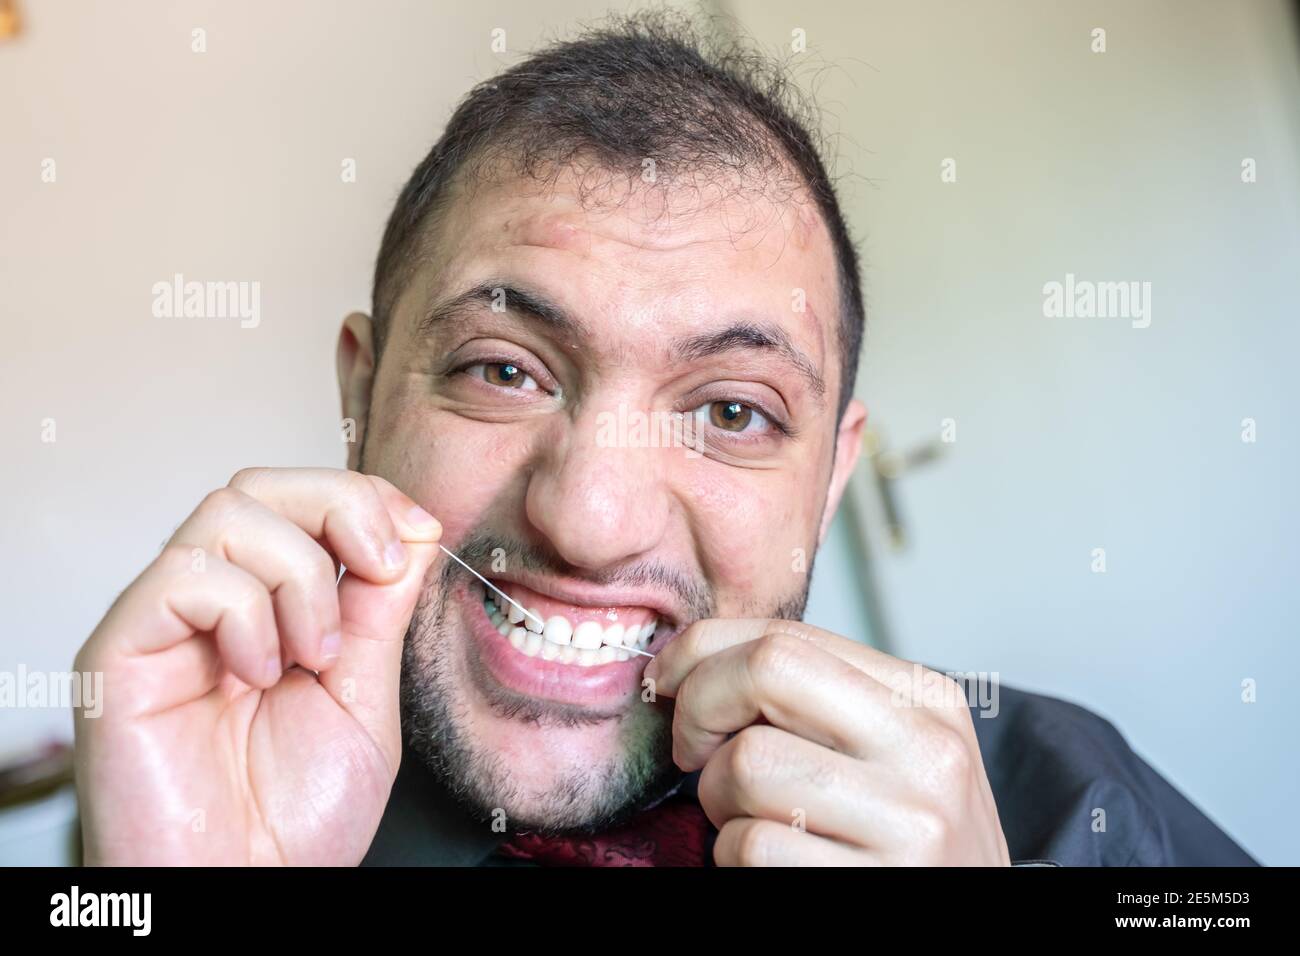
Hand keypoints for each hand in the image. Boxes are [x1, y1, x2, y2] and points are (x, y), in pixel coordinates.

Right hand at [73, 467, 440, 864]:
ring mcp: (164, 624)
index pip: (302, 503)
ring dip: (299, 576)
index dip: (364, 498)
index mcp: (269, 609)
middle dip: (339, 508)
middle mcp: (211, 606)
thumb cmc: (294, 821)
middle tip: (380, 567)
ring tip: (313, 654)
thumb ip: (381, 611)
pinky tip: (259, 673)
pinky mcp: (119, 650)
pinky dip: (246, 614)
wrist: (246, 892)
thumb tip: (414, 530)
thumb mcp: (366, 696)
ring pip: (228, 514)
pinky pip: (185, 575)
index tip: (418, 530)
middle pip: (261, 487)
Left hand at [644, 620, 1009, 865]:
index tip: (668, 681)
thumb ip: (814, 698)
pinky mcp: (873, 886)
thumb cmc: (902, 840)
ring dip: (718, 799)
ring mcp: (909, 823)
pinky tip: (773, 865)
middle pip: (767, 671)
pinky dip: (734, 857)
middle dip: (700, 704)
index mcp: (926, 699)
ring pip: (747, 765)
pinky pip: (751, 845)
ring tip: (751, 821)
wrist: (970, 923)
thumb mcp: (886, 750)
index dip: (702, 650)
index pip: (787, 636)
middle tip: (692, 749)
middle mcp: (928, 751)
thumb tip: (693, 662)